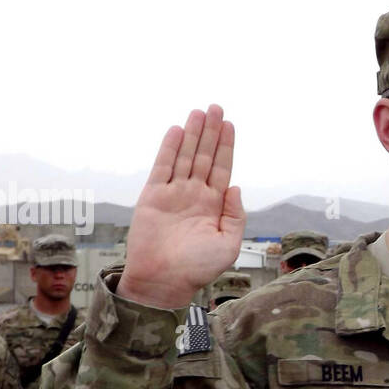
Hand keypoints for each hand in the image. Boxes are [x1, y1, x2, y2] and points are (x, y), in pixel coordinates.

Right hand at [118, 105, 244, 308]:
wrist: (164, 281)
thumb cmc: (197, 268)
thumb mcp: (228, 244)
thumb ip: (235, 215)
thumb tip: (235, 187)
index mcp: (213, 206)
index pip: (222, 169)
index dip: (226, 147)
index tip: (230, 125)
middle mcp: (194, 196)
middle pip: (204, 156)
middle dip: (210, 132)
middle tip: (216, 107)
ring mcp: (173, 194)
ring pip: (184, 157)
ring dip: (192, 134)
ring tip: (200, 112)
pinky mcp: (153, 196)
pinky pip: (162, 167)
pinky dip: (169, 148)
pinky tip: (177, 130)